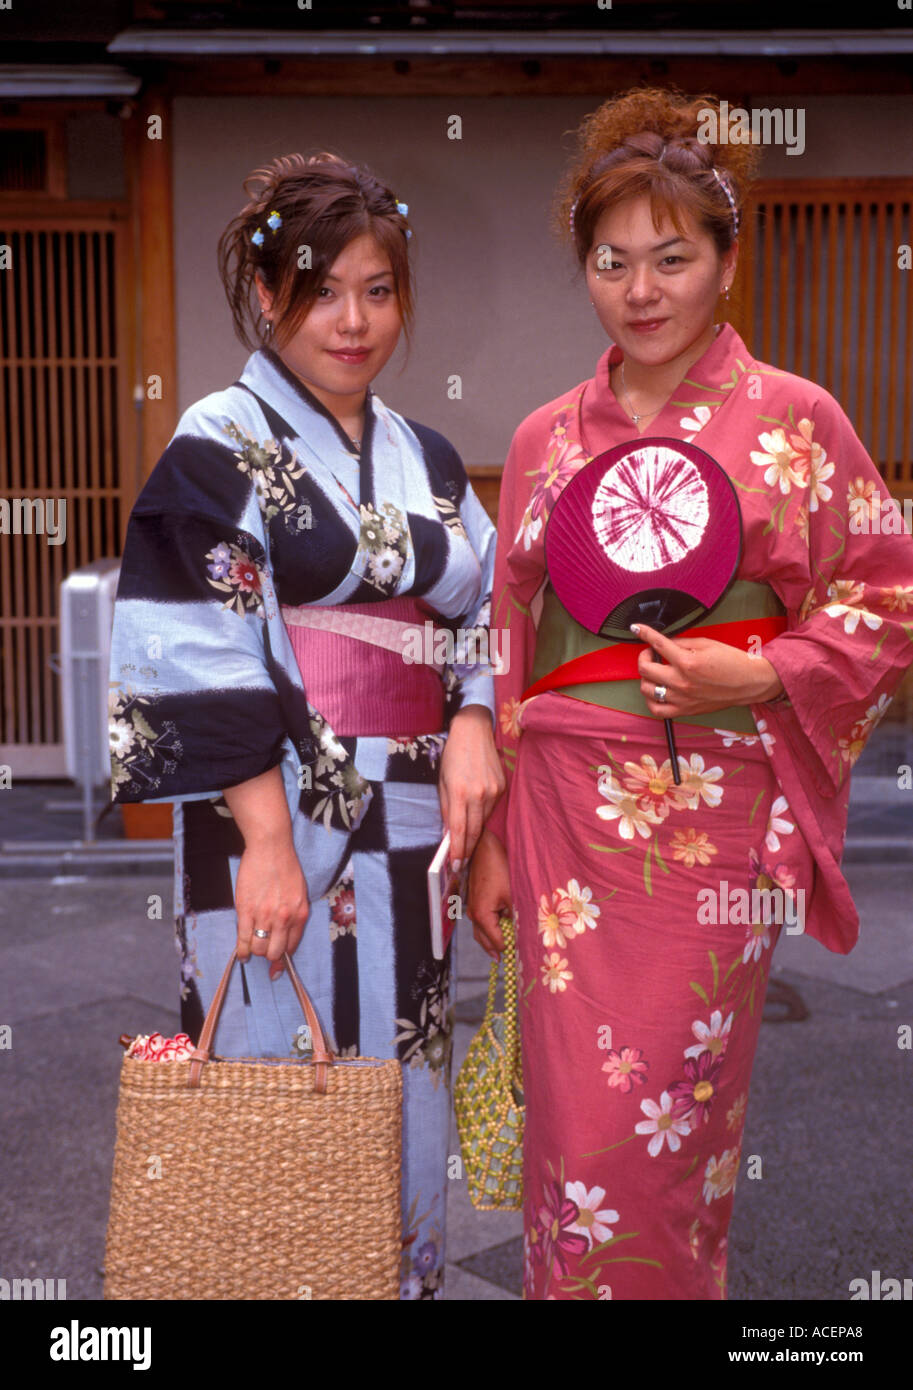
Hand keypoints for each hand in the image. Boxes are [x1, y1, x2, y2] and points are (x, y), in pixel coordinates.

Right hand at [234, 836, 309, 981]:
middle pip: (274, 952)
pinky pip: (243, 938)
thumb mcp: (299, 894)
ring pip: (258, 948)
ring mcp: (265, 915)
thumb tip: (285, 935)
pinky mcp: (246, 910)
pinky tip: (242, 954)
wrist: (271, 848)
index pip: (291, 947)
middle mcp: (284, 918)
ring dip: (254, 952)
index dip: (282, 960)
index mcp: (300, 914)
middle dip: (268, 956)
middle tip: (262, 952)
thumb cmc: (286, 868)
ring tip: (251, 950)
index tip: (277, 969)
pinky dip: (242, 950)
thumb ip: (294, 915)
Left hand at [438, 705, 505, 868]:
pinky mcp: (502, 787)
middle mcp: (479, 794)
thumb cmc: (453, 755)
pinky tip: (476, 813)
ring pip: (483, 821)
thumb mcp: (443, 781)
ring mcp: (494, 791)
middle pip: (474, 831)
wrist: (474, 731)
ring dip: (475, 831)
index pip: (459, 830)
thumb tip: (448, 833)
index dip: (457, 850)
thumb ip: (446, 808)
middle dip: (467, 849)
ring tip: (467, 841)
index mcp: (459, 792)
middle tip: (461, 863)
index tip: (455, 865)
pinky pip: (491, 808)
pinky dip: (482, 814)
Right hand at [466, 828, 511, 959]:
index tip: (522, 955)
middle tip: (509, 961)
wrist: (484, 847)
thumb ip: (517, 916)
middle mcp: (474, 914)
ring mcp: (472, 907)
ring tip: (504, 950)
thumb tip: (524, 933)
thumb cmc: (500, 868)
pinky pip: (482, 920)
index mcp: (482, 915)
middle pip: (484, 940)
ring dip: (492, 940)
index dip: (509, 949)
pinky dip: (490, 928)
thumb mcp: (513, 894)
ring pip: (481, 931)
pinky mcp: (475, 900)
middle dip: (496, 949)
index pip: (496, 941)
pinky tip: (501, 928)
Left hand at [633, 622, 783, 718]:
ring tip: (655, 672)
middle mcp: (681, 681)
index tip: (636, 628)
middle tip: (651, 653)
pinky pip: (657, 710)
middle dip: (644, 656)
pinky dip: (651, 700)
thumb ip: (681, 643)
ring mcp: (681, 698)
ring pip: (646, 690)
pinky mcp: (685, 710)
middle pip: (645, 669)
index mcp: (687, 662)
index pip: (657, 644)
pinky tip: (656, 691)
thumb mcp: (706, 644)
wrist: (748, 682)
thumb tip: (664, 643)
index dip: (643, 633)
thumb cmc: (731, 662)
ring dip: (646, 678)